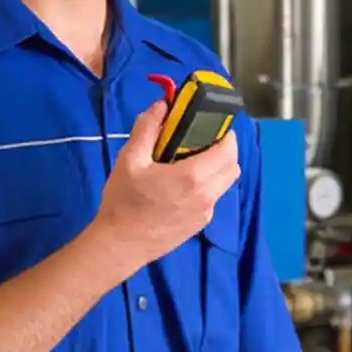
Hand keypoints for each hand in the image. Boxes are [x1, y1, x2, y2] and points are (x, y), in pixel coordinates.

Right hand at [91, 100, 240, 266]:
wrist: (119, 246)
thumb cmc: (123, 201)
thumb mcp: (130, 159)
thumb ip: (148, 128)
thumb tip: (162, 105)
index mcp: (193, 176)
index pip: (228, 149)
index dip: (225, 134)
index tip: (213, 126)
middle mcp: (207, 195)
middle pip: (233, 166)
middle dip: (224, 150)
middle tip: (202, 141)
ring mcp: (205, 213)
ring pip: (225, 183)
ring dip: (217, 168)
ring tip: (191, 162)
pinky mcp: (199, 225)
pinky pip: (213, 198)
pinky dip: (207, 186)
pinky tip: (182, 186)